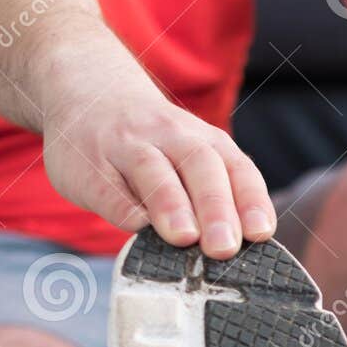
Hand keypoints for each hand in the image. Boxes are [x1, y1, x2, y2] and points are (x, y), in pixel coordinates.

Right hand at [41, 69, 274, 259]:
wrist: (86, 95)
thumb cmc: (152, 145)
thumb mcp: (190, 157)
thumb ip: (216, 197)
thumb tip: (239, 251)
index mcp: (204, 141)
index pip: (236, 168)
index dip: (250, 201)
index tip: (260, 233)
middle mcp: (170, 137)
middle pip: (199, 165)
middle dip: (216, 207)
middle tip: (224, 247)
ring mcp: (126, 147)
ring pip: (153, 169)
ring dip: (171, 204)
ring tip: (184, 237)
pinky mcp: (89, 167)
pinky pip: (108, 187)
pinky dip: (123, 207)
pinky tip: (137, 229)